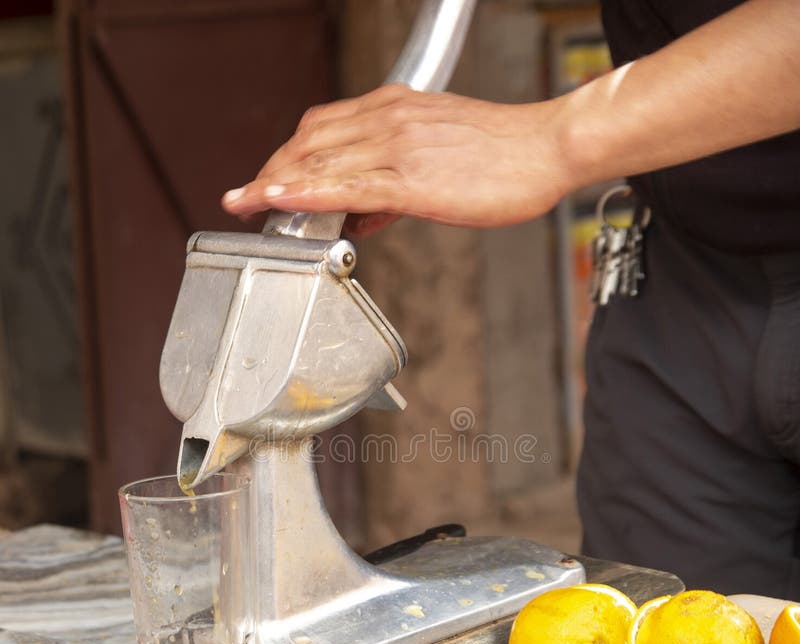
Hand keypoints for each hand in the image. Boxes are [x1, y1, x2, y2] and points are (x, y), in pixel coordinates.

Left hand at [221, 84, 571, 230]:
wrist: (547, 147)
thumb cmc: (503, 152)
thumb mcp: (439, 153)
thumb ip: (397, 176)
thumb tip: (369, 209)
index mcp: (393, 108)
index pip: (321, 126)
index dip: (287, 154)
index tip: (267, 177)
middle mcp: (388, 118)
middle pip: (309, 140)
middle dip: (272, 171)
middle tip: (249, 200)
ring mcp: (397, 146)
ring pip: (319, 161)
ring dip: (275, 183)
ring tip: (246, 205)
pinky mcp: (412, 178)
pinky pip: (346, 185)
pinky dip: (306, 192)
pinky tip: (279, 200)